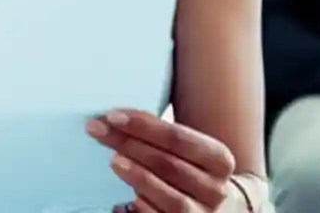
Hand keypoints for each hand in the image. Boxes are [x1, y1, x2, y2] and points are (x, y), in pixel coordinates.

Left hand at [88, 109, 236, 211]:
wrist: (216, 208)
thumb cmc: (190, 169)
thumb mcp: (188, 150)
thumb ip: (159, 135)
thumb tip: (114, 120)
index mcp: (219, 159)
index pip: (178, 138)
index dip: (143, 126)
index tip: (112, 116)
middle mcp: (216, 189)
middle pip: (169, 165)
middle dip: (130, 145)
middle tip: (100, 133)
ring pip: (172, 199)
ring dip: (140, 178)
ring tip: (114, 161)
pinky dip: (142, 211)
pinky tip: (123, 202)